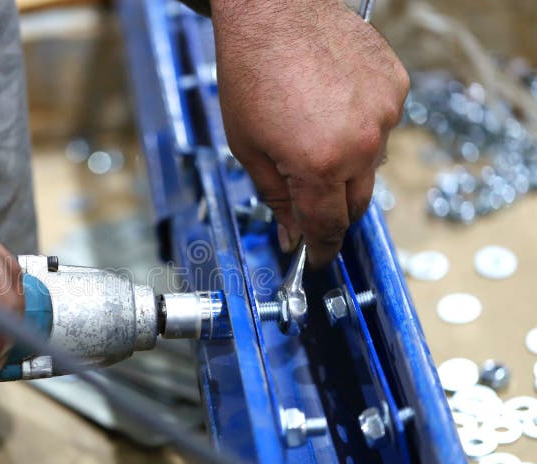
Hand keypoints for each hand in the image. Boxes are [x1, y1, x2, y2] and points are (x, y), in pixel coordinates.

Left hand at [211, 0, 408, 266]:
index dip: (322, 248)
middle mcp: (361, 144)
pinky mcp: (395, 86)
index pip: (329, 226)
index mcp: (320, 164)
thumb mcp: (248, 148)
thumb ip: (276, 198)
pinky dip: (359, 128)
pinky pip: (381, 125)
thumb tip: (292, 235)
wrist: (274, 11)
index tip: (318, 258)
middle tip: (309, 202)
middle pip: (356, 203)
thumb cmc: (251, 74)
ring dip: (345, 164)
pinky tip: (331, 107)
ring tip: (312, 133)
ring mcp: (384, 113)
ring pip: (370, 164)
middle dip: (332, 211)